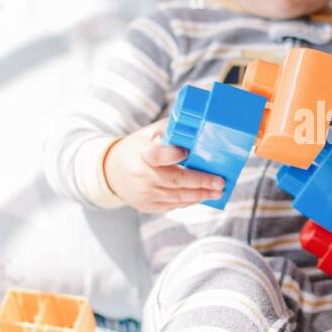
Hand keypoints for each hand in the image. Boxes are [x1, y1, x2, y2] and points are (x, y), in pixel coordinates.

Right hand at [102, 118, 226, 213]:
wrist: (112, 173)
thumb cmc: (137, 149)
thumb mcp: (147, 134)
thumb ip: (169, 130)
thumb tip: (196, 124)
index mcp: (141, 154)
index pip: (157, 155)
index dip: (173, 154)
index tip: (187, 152)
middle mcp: (142, 176)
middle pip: (176, 180)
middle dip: (201, 182)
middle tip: (220, 182)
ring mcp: (145, 194)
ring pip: (178, 197)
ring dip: (201, 195)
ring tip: (218, 191)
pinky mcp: (149, 207)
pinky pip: (174, 205)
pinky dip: (190, 200)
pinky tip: (203, 196)